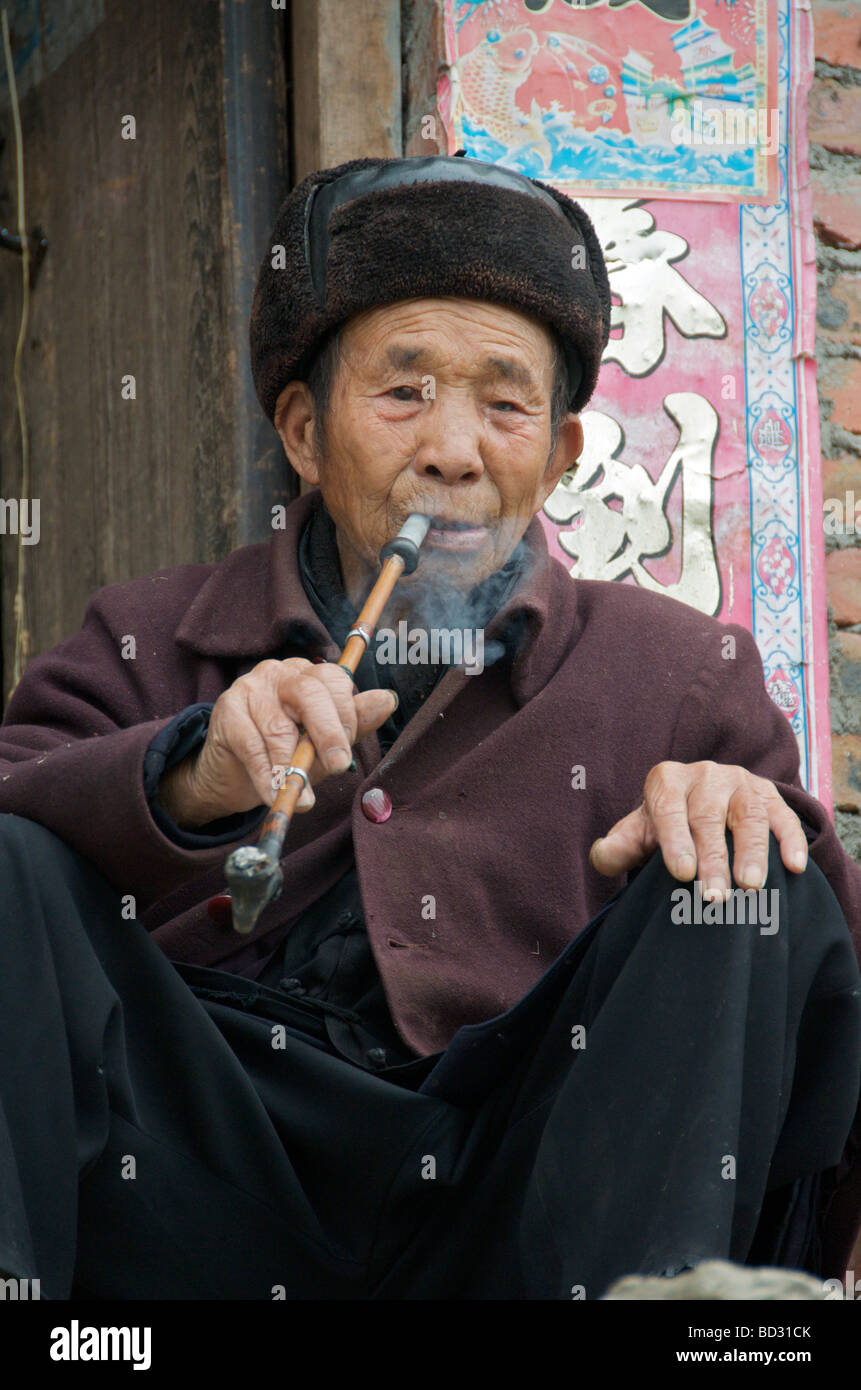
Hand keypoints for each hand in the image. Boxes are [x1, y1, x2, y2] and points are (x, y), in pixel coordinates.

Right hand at [155, 658, 397, 828]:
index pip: (333, 679)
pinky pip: (251, 745)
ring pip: (278, 726)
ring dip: (293, 767)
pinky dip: (266, 775)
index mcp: (309, 674)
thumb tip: (387, 700)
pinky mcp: (226, 710)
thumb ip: (353, 725)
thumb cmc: (285, 756)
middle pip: (308, 692)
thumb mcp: (323, 746)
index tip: (346, 754)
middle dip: (328, 733)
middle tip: (337, 767)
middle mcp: (280, 673)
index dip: (345, 715)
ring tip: (302, 796)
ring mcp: (250, 687)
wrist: (233, 777)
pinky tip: (276, 794)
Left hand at [589, 760, 808, 899]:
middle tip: (714, 896)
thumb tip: (603, 856)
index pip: (669, 808)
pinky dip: (791, 840)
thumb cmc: (665, 825)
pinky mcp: (770, 795)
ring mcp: (740, 782)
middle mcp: (705, 774)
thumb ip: (618, 847)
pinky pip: (783, 815)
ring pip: (748, 814)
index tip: (682, 873)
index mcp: (667, 780)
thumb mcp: (638, 833)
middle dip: (712, 858)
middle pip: (708, 816)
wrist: (700, 803)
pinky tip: (794, 867)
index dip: (676, 841)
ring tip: (751, 886)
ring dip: (752, 851)